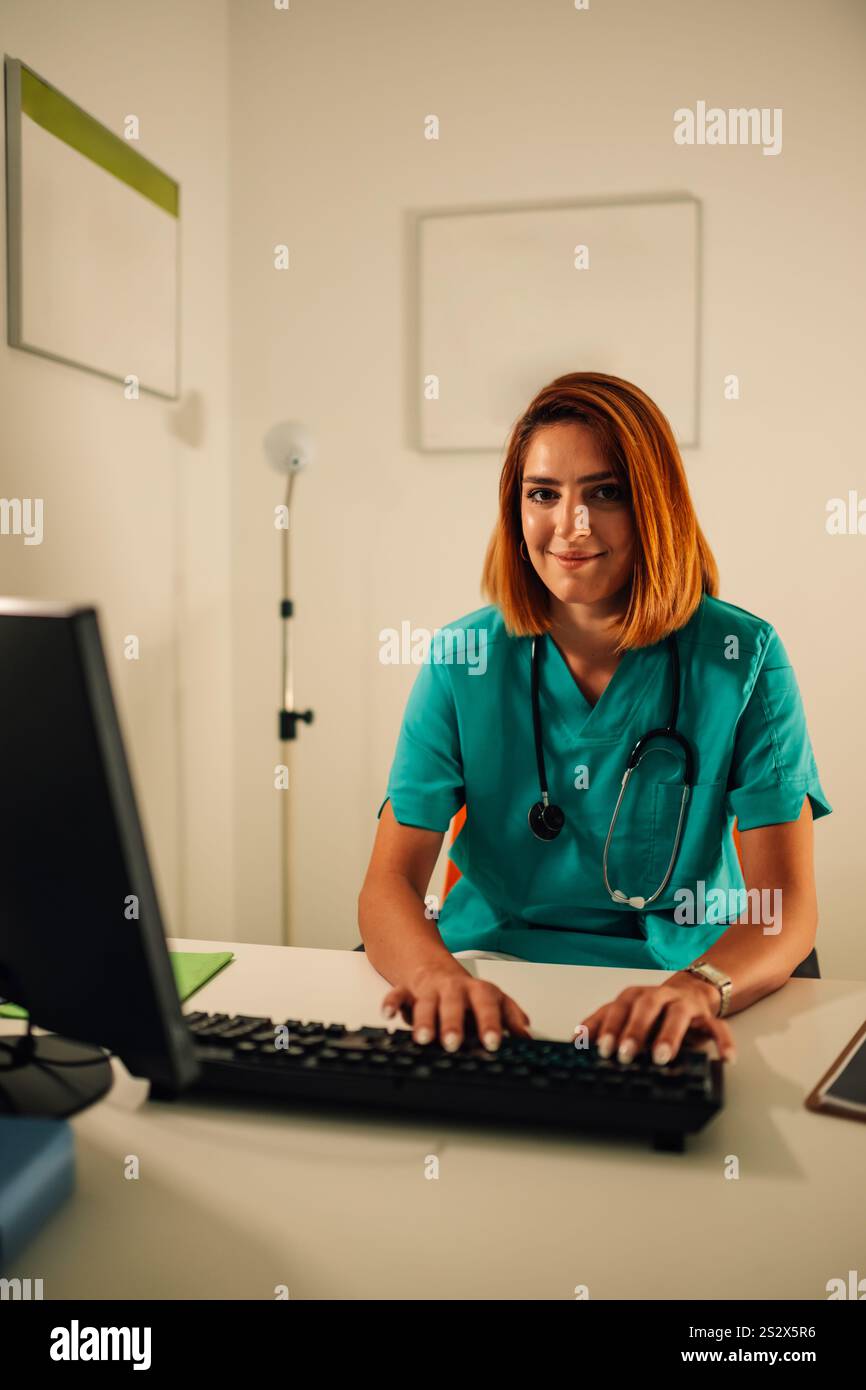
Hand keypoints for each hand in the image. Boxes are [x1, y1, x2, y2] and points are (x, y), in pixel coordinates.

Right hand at [381, 962, 531, 1052]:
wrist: (433, 966)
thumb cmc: (465, 992)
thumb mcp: (493, 1000)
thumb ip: (510, 1016)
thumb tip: (528, 1035)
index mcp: (477, 991)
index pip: (487, 1004)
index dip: (490, 1023)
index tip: (493, 1043)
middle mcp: (453, 988)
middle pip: (455, 1002)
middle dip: (454, 1023)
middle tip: (454, 1044)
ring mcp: (429, 989)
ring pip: (426, 1002)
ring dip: (424, 1020)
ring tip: (424, 1039)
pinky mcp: (407, 991)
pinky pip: (397, 994)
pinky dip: (391, 1003)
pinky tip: (389, 1015)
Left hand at [576, 973, 736, 1065]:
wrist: (691, 991)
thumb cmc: (653, 1011)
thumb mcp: (626, 1014)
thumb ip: (605, 1025)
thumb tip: (577, 1041)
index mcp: (635, 996)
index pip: (617, 1008)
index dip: (608, 1026)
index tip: (599, 1047)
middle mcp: (659, 996)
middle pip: (645, 1007)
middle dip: (634, 1030)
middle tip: (625, 1054)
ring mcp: (684, 1005)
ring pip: (678, 1015)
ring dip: (669, 1035)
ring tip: (662, 1057)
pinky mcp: (707, 1017)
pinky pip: (718, 1028)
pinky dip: (722, 1042)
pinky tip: (725, 1058)